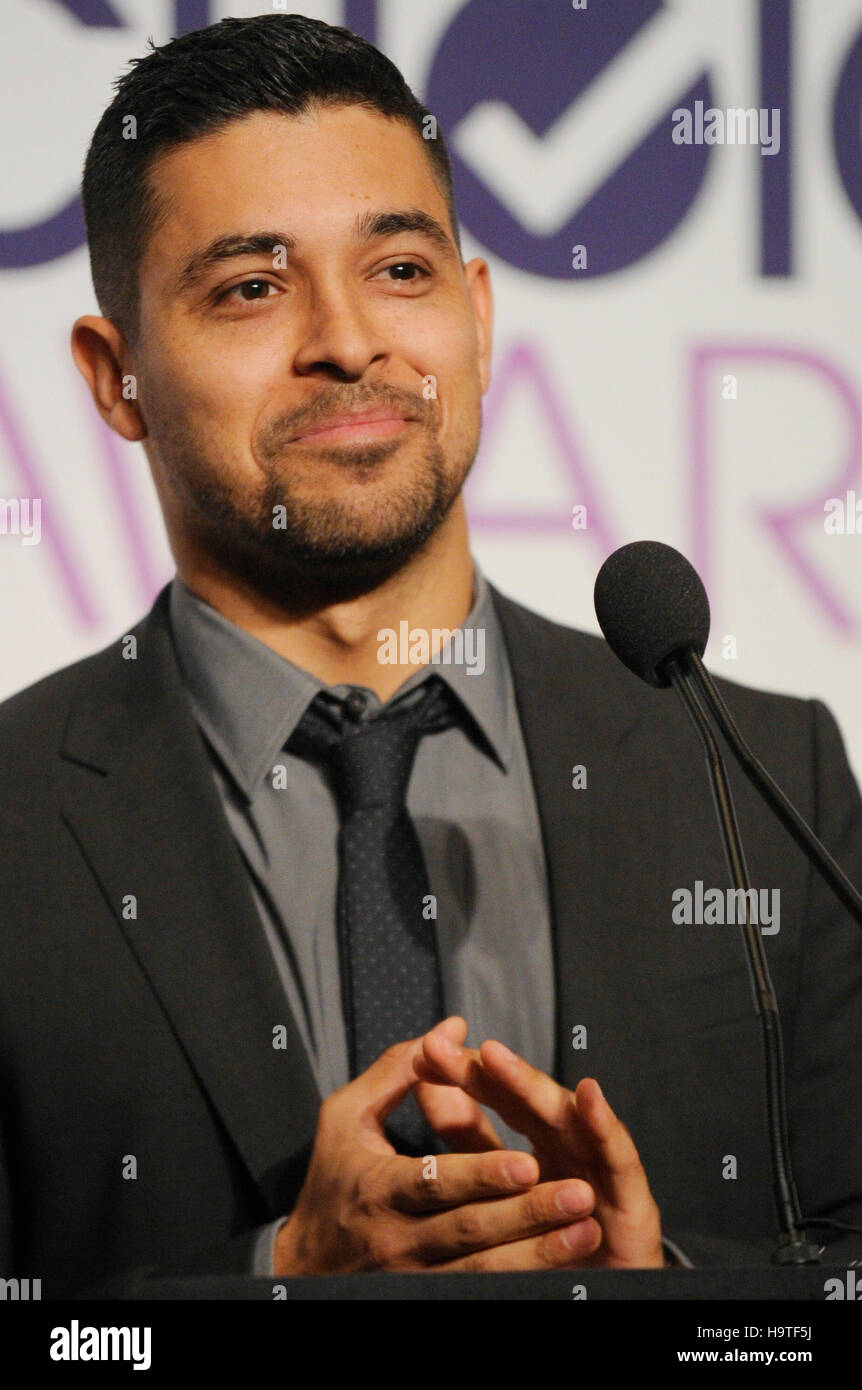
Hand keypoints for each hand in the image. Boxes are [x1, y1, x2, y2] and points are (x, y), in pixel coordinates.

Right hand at [274, 1019, 602, 1274]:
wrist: (304, 1268)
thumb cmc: (333, 1177)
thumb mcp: (347, 1116)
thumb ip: (398, 1069)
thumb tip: (453, 1028)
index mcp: (379, 1187)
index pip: (436, 1182)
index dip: (483, 1175)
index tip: (529, 1163)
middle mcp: (398, 1239)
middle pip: (470, 1229)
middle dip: (528, 1214)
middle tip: (582, 1195)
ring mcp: (415, 1278)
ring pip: (484, 1270)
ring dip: (538, 1253)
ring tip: (587, 1232)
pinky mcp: (428, 1300)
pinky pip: (482, 1293)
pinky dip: (523, 1281)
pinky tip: (562, 1268)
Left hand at [414, 1020, 663, 1268]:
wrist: (611, 1294)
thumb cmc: (561, 1237)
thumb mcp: (507, 1187)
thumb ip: (470, 1138)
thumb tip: (426, 1090)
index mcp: (543, 1140)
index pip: (502, 1099)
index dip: (467, 1073)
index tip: (427, 1049)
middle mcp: (572, 1145)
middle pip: (529, 1100)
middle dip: (489, 1068)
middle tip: (445, 1042)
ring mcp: (603, 1167)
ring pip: (566, 1118)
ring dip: (531, 1085)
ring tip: (494, 1056)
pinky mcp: (633, 1200)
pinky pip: (618, 1157)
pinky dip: (604, 1122)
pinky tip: (588, 1093)